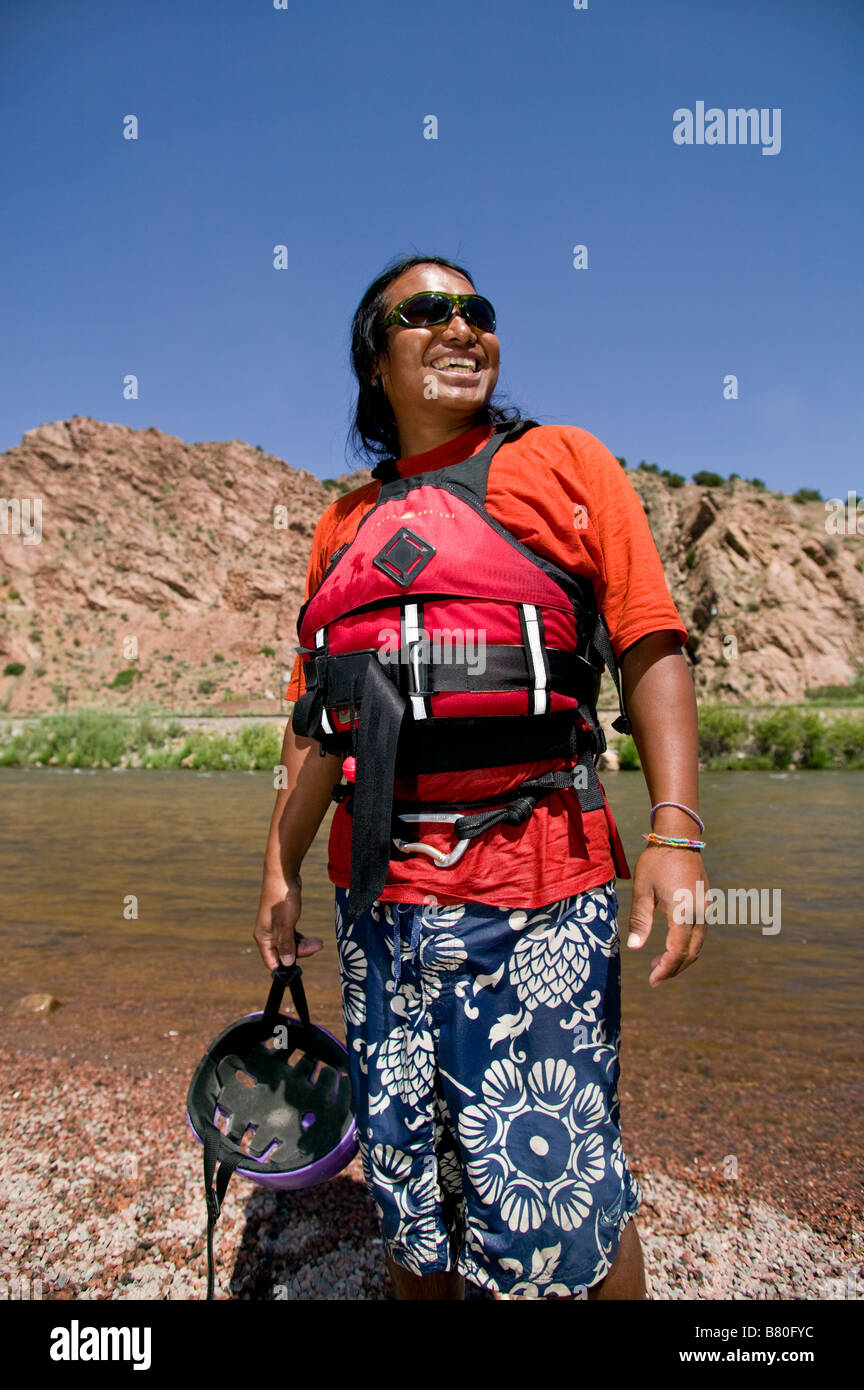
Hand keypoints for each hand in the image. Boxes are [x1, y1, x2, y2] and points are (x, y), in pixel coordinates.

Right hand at [253, 873, 323, 971]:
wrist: (284, 875)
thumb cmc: (282, 899)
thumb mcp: (286, 924)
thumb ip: (287, 945)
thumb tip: (287, 964)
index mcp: (264, 937)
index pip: (272, 961)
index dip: (285, 967)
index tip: (301, 966)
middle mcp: (268, 934)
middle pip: (283, 953)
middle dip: (301, 953)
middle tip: (318, 946)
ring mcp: (276, 927)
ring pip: (290, 944)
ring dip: (304, 946)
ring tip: (319, 942)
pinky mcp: (284, 920)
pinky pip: (292, 935)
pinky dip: (302, 938)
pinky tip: (312, 939)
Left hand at [625, 849, 707, 986]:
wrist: (678, 839)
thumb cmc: (656, 863)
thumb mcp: (642, 891)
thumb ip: (640, 921)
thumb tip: (635, 948)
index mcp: (684, 913)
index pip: (676, 951)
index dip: (665, 969)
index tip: (652, 980)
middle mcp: (700, 914)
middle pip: (691, 953)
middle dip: (673, 968)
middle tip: (654, 975)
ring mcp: (706, 909)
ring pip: (698, 945)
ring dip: (681, 957)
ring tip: (658, 962)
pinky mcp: (706, 904)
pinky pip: (700, 933)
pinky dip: (687, 944)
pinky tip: (670, 944)